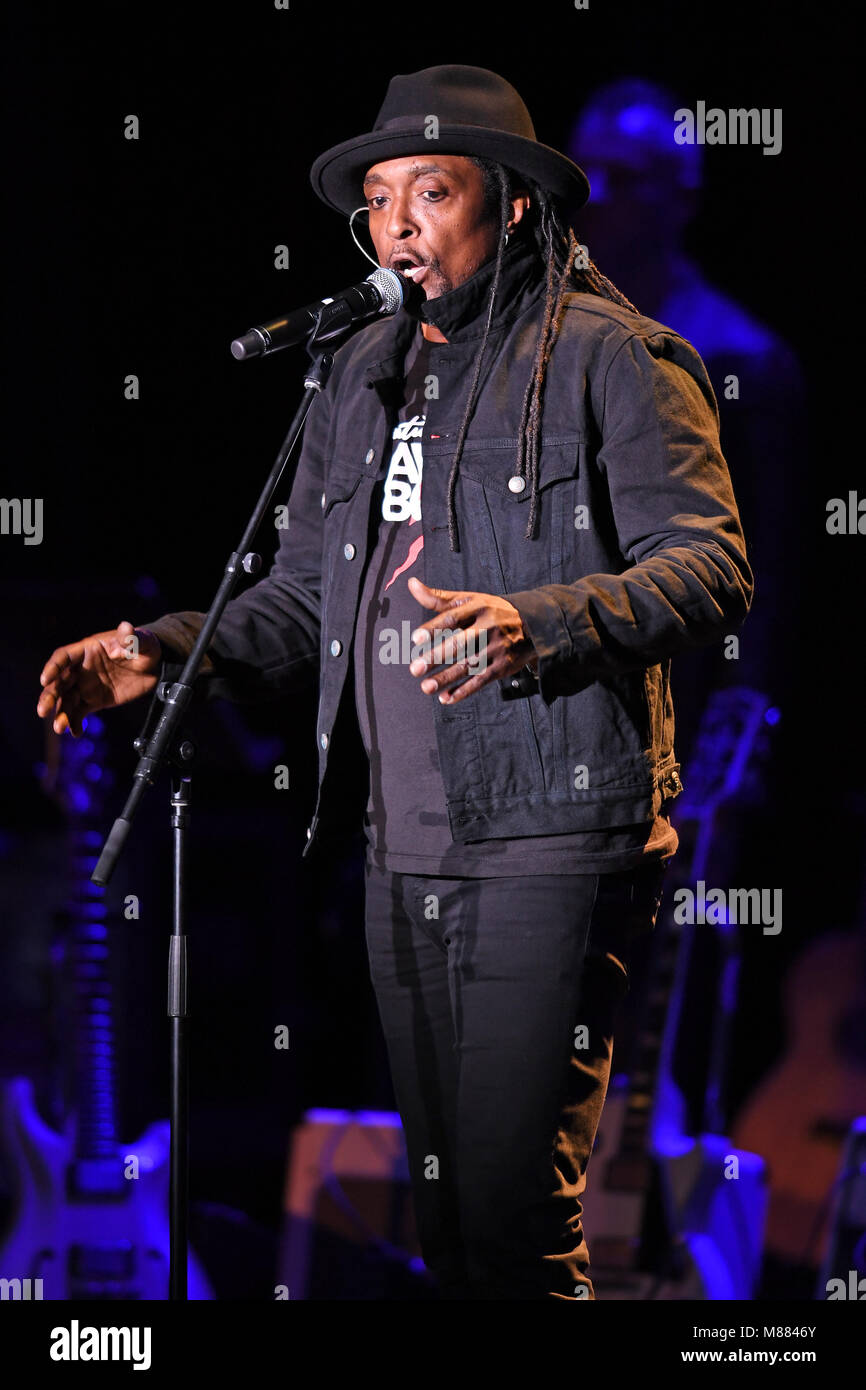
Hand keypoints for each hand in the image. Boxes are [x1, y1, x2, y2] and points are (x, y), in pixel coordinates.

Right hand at [37, 620, 162, 737]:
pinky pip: (80, 713)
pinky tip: (75, 733)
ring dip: (60, 714)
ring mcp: (86, 686)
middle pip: (59, 682)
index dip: (53, 667)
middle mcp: (81, 669)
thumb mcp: (140, 641)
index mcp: (87, 650)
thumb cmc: (144, 646)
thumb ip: (131, 638)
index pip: (64, 657)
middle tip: (42, 710)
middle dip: (50, 696)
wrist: (155, 665)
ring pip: (67, 700)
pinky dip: (75, 723)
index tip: (44, 679)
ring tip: (59, 728)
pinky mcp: (94, 701)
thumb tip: (126, 627)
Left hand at [407, 576, 536, 703]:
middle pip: (460, 644)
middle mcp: (487, 628)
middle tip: (415, 669)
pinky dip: (464, 691)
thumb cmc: (491, 610)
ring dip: (446, 678)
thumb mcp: (469, 599)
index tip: (415, 638)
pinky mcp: (502, 667)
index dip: (434, 628)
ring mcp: (496, 649)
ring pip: (468, 666)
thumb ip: (438, 597)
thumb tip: (412, 584)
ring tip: (426, 687)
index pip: (453, 618)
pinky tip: (447, 698)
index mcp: (477, 608)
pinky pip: (481, 681)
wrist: (533, 623)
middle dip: (436, 657)